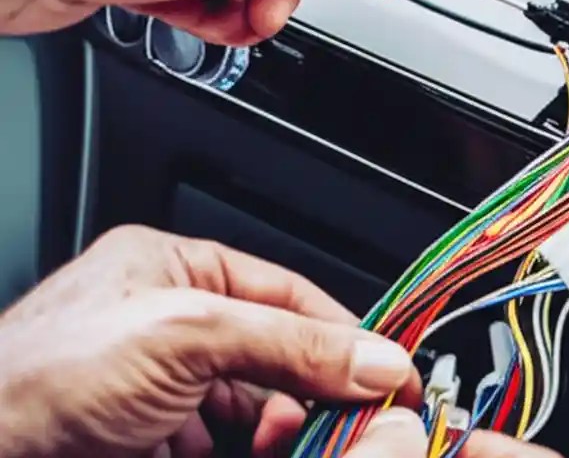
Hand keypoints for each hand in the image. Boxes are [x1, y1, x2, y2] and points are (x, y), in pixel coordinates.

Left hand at [0, 225, 417, 457]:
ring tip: (289, 445)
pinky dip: (238, 454)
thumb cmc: (38, 378)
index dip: (345, 334)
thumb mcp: (185, 338)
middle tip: (347, 422)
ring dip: (276, 433)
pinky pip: (220, 444)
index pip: (289, 296)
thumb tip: (372, 358)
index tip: (389, 373)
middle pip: (277, 355)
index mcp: (177, 270)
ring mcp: (158, 384)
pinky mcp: (148, 437)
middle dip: (310, 392)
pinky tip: (231, 457)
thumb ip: (287, 344)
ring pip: (253, 408)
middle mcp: (171, 322)